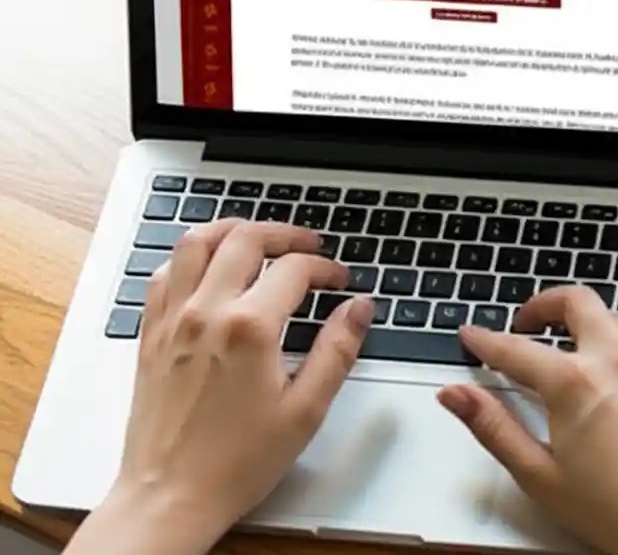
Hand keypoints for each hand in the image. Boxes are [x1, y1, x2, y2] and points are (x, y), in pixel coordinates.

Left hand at [66, 220, 373, 554]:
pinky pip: (165, 274)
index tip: (339, 280)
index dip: (325, 268)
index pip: (294, 270)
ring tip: (257, 237)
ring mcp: (172, 321)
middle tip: (307, 246)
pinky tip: (207, 266)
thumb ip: (338, 350)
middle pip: (245, 239)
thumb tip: (359, 309)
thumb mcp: (306, 409)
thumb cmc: (236, 462)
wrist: (171, 495)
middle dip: (284, 234)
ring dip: (231, 230)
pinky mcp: (150, 335)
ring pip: (196, 243)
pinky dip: (190, 256)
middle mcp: (206, 313)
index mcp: (249, 329)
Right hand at [439, 287, 617, 554]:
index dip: (486, 341)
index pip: (516, 349)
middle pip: (574, 302)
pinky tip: (612, 358)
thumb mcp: (539, 475)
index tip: (471, 336)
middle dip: (542, 304)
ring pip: (612, 314)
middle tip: (524, 322)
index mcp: (574, 383)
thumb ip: (493, 428)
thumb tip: (455, 396)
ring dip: (584, 317)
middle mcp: (616, 360)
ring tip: (566, 339)